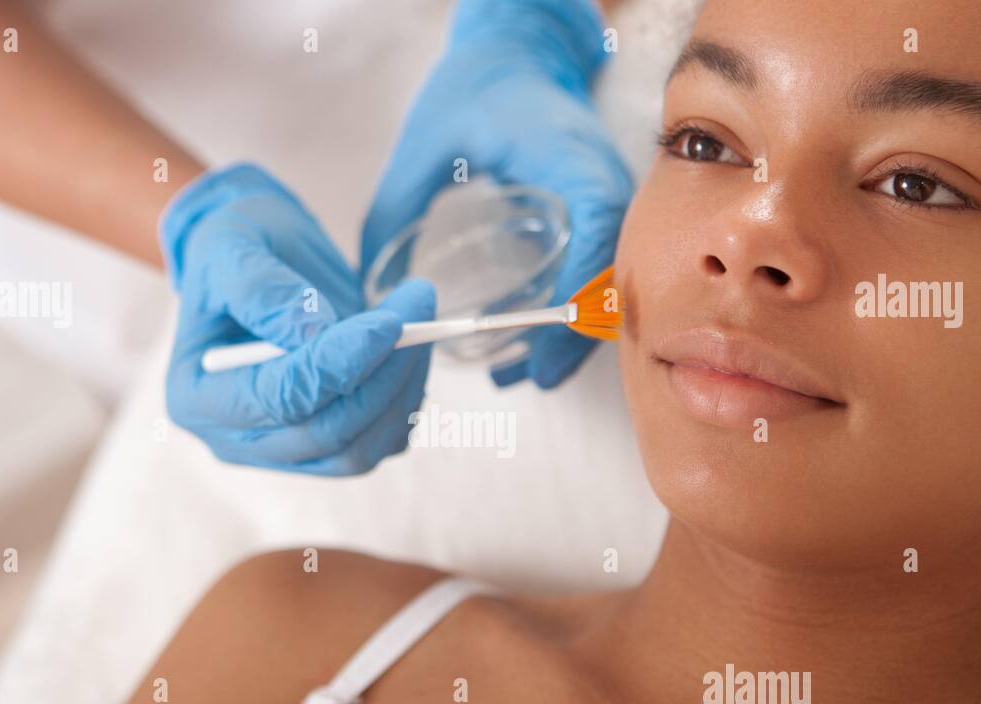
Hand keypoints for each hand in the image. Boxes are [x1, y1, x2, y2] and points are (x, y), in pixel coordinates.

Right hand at [160, 163, 435, 474]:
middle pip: (325, 433)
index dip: (339, 363)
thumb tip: (314, 331)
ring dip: (401, 390)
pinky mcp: (327, 448)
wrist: (255, 263)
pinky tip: (410, 353)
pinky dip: (406, 402)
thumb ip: (262, 290)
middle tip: (416, 309)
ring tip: (419, 323)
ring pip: (359, 449)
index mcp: (198, 397)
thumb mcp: (230, 249)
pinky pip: (380, 444)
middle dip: (381, 375)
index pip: (279, 398)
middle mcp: (237, 439)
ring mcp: (284, 451)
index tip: (388, 322)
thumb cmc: (232, 251)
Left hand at [361, 0, 633, 388]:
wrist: (519, 49)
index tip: (541, 342)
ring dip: (579, 332)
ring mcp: (610, 195)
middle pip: (615, 270)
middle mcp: (604, 178)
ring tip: (532, 375)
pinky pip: (602, 269)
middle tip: (532, 377)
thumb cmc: (475, 86)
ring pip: (614, 280)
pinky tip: (540, 345)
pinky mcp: (601, 209)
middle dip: (577, 334)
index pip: (597, 228)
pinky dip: (578, 312)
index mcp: (568, 156)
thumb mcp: (424, 143)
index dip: (577, 292)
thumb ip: (393, 208)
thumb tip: (365, 288)